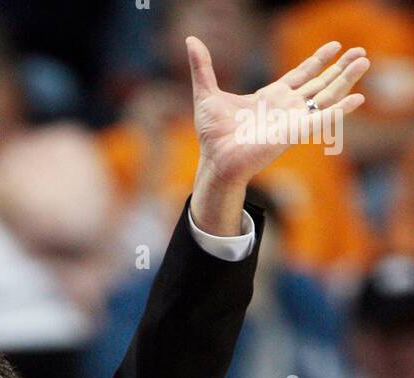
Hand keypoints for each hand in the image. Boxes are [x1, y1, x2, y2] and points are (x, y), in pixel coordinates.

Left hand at [187, 35, 369, 187]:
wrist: (216, 160)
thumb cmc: (212, 135)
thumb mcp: (206, 93)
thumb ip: (203, 67)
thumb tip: (191, 40)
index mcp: (271, 97)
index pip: (301, 75)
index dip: (317, 61)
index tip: (333, 47)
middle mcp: (287, 108)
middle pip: (321, 84)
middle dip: (340, 68)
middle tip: (361, 53)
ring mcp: (293, 119)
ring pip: (327, 96)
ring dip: (346, 79)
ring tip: (365, 62)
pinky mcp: (295, 131)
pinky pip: (323, 119)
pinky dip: (341, 109)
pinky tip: (358, 98)